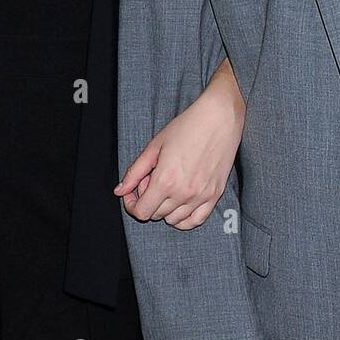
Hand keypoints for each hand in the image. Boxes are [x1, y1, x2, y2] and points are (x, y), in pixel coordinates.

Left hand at [115, 60, 245, 229]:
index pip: (141, 212)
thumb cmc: (186, 127)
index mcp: (165, 180)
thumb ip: (135, 172)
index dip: (132, 205)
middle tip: (152, 180)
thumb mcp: (154, 146)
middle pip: (156, 215)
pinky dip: (184, 218)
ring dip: (165, 208)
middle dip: (148, 200)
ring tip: (168, 186)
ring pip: (174, 220)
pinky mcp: (215, 195)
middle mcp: (183, 193)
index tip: (132, 194)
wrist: (219, 119)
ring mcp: (201, 196)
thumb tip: (119, 191)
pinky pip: (196, 221)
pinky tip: (180, 203)